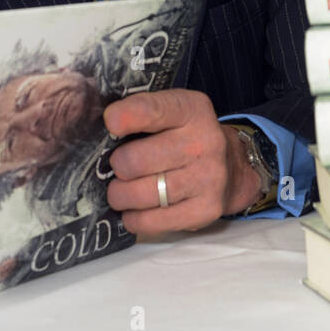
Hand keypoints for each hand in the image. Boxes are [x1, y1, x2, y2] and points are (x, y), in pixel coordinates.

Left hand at [103, 89, 262, 235]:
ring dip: (121, 195)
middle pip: (134, 161)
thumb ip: (140, 113)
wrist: (232, 168)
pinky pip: (150, 221)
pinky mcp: (206, 210)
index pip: (152, 110)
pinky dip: (134, 217)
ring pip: (138, 194)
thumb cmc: (185, 137)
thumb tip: (97, 130)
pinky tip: (137, 208)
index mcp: (191, 110)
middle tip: (121, 168)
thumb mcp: (171, 112)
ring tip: (123, 190)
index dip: (125, 117)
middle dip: (117, 167)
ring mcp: (208, 178)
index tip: (111, 124)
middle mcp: (204, 142)